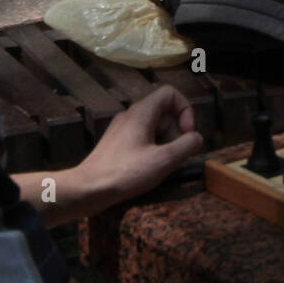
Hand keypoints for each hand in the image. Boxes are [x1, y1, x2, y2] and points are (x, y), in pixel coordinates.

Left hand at [72, 85, 202, 208]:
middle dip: (176, 132)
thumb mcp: (164, 160)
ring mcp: (122, 129)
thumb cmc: (125, 173)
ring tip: (163, 165)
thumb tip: (196, 138)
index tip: (186, 134)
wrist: (87, 189)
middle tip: (175, 155)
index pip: (171, 94)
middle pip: (164, 112)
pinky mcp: (116, 144)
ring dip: (165, 143)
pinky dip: (152, 149)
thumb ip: (187, 145)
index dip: (185, 110)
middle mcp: (131, 115)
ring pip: (154, 127)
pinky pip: (142, 138)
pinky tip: (149, 169)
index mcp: (142, 112)